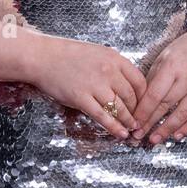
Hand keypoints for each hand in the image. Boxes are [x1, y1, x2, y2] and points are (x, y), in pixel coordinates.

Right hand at [24, 34, 147, 140]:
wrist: (43, 56)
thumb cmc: (68, 54)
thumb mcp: (97, 53)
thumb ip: (113, 66)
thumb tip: (127, 84)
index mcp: (114, 58)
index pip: (139, 81)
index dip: (144, 97)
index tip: (144, 106)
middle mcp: (108, 71)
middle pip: (131, 97)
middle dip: (136, 112)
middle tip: (138, 122)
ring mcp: (94, 84)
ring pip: (119, 108)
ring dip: (128, 122)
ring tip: (132, 130)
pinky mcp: (80, 98)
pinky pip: (102, 116)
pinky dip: (114, 127)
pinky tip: (120, 134)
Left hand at [131, 25, 186, 145]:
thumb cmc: (185, 50)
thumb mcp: (164, 57)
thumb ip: (153, 78)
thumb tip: (139, 103)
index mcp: (172, 66)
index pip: (154, 94)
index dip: (143, 112)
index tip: (134, 123)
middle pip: (167, 106)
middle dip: (151, 123)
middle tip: (139, 136)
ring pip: (183, 114)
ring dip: (168, 130)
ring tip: (155, 139)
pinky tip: (177, 135)